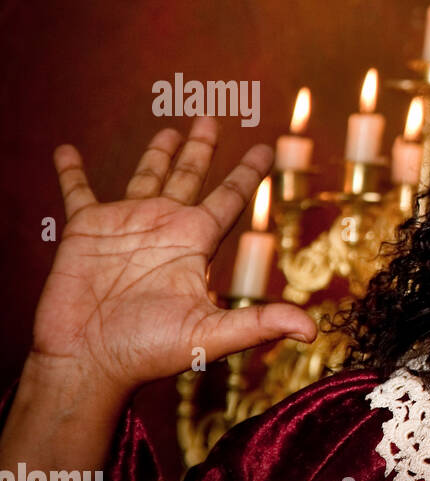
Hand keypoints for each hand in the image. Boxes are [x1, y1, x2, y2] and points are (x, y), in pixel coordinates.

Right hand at [32, 116, 316, 393]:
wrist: (89, 362)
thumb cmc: (148, 353)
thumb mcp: (210, 334)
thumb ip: (260, 324)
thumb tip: (312, 331)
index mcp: (195, 243)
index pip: (230, 197)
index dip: (248, 172)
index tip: (267, 148)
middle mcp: (164, 228)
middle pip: (190, 177)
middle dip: (201, 149)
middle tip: (211, 119)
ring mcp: (125, 226)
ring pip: (145, 176)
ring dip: (156, 153)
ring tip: (170, 129)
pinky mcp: (85, 230)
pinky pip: (77, 192)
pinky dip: (72, 171)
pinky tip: (67, 150)